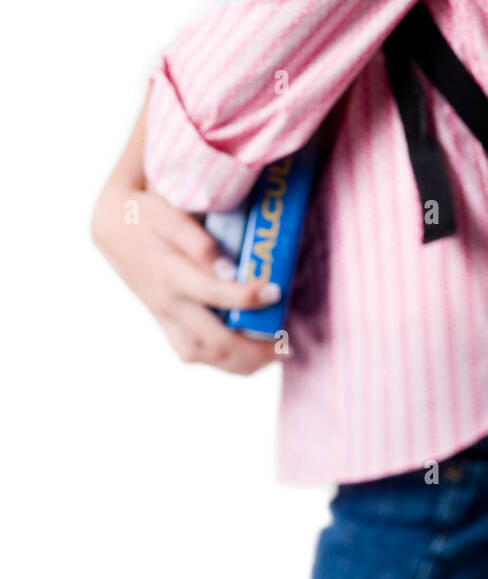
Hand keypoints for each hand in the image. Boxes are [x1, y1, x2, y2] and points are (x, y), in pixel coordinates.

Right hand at [91, 178, 280, 374]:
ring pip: (200, 354)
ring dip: (238, 363)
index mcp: (171, 274)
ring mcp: (163, 316)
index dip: (246, 297)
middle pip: (210, 341)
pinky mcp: (163, 321)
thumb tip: (231, 269)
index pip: (212, 293)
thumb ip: (200, 244)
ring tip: (271, 355)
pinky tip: (244, 354)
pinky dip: (219, 360)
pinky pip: (190, 352)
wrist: (112, 227)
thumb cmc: (148, 215)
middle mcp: (167, 303)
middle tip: (285, 346)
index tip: (275, 291)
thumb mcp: (172, 217)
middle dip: (252, 351)